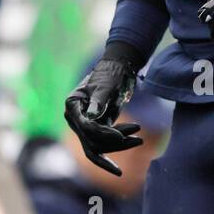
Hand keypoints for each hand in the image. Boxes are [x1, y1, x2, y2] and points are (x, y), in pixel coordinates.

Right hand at [64, 56, 142, 175]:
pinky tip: (137, 136)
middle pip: (91, 141)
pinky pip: (108, 141)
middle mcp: (75, 118)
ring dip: (121, 144)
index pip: (85, 127)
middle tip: (137, 142)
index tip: (121, 137)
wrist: (118, 68)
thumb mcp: (105, 85)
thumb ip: (98, 101)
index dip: (102, 134)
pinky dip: (122, 140)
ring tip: (140, 139)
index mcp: (72, 105)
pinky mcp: (98, 127)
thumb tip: (91, 118)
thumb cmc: (110, 73)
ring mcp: (86, 124)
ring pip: (101, 145)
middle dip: (114, 145)